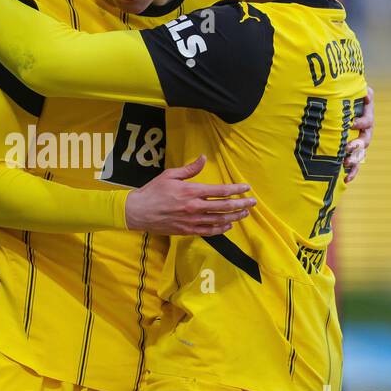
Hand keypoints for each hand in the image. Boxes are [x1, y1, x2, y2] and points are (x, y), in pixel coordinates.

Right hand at [124, 155, 254, 235]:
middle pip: (224, 207)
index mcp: (192, 191)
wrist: (138, 212)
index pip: (220, 191)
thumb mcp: (170, 175)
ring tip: (244, 214)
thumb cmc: (153, 191)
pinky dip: (220, 229)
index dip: (236, 190)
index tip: (247, 188)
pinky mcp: (187, 230)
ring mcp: (192, 221)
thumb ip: (190, 169)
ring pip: (219, 221)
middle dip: (241, 205)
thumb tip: (203, 158)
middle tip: (252, 203)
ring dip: (234, 217)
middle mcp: (195, 207)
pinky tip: (228, 226)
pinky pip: (208, 231)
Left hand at [344, 85, 373, 182]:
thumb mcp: (349, 89)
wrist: (333, 103)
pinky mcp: (350, 152)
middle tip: (348, 148)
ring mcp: (358, 143)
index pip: (367, 121)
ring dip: (355, 160)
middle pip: (365, 140)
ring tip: (346, 165)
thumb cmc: (340, 94)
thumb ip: (359, 91)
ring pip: (360, 155)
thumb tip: (367, 93)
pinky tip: (346, 180)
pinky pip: (354, 165)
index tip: (350, 124)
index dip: (361, 122)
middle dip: (357, 145)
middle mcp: (364, 131)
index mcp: (364, 116)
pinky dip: (351, 173)